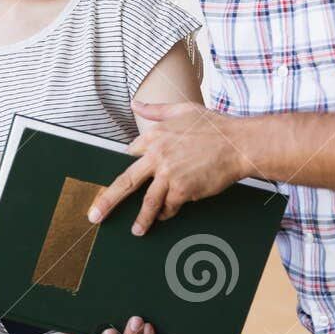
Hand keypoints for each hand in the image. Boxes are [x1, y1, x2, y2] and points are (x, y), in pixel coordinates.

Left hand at [87, 101, 246, 234]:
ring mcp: (169, 174)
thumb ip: (156, 110)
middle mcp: (157, 155)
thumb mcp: (183, 109)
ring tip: (136, 230)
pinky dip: (168, 211)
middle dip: (108, 200)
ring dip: (141, 218)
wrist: (239, 144)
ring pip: (147, 201)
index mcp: (154, 136)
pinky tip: (167, 214)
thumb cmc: (215, 127)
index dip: (135, 165)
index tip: (130, 176)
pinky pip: (170, 206)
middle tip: (95, 215)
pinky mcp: (182, 190)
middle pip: (126, 181)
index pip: (132, 154)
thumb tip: (135, 103)